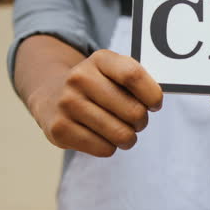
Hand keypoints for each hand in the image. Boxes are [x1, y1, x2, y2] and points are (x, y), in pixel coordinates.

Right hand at [26, 48, 162, 156]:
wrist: (52, 95)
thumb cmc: (99, 87)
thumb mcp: (116, 72)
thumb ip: (139, 82)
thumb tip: (156, 102)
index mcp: (99, 59)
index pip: (133, 76)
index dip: (152, 95)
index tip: (155, 105)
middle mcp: (79, 78)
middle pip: (133, 111)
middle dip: (142, 122)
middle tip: (136, 121)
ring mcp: (66, 104)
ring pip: (121, 134)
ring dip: (128, 138)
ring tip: (121, 131)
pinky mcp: (59, 129)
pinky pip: (104, 149)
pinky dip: (110, 147)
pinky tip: (101, 137)